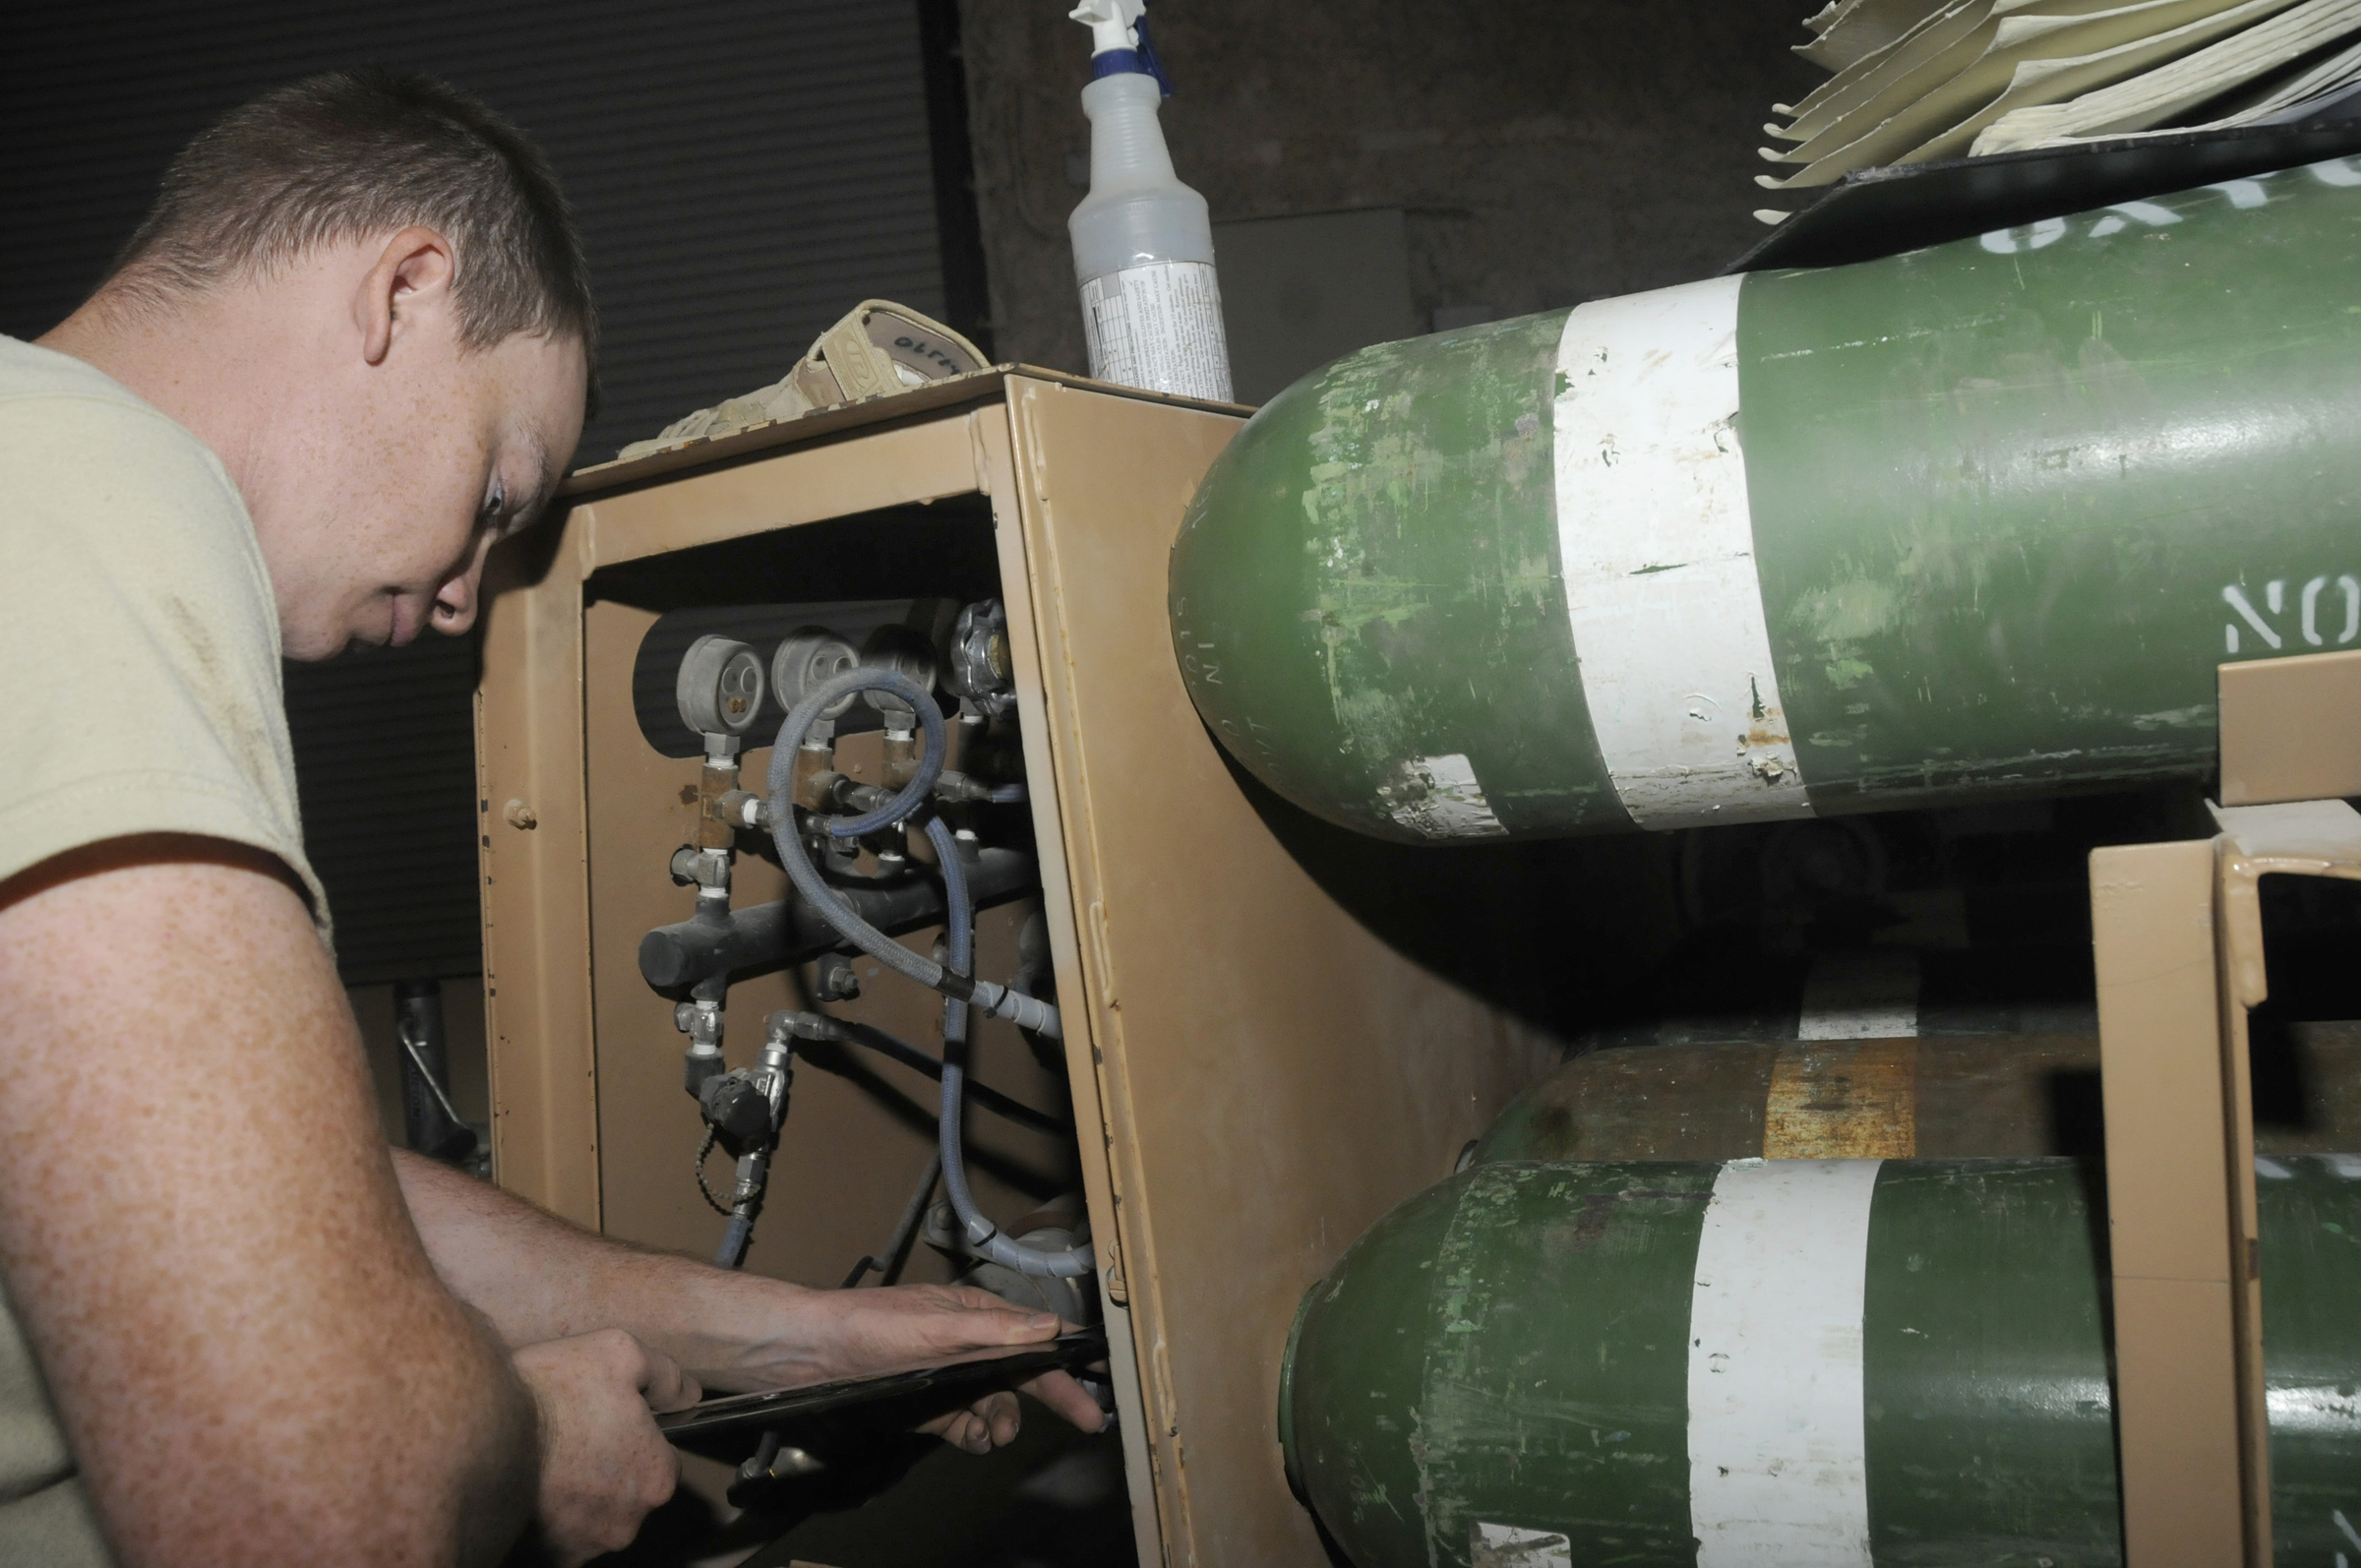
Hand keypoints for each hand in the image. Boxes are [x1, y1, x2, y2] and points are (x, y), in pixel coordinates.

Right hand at [512, 1329, 701, 1565]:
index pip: (661, 1460)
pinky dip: (550, 1519)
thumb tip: (687, 1394)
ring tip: (546, 1464)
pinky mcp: (549, 1558)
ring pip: (593, 1517)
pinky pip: (560, 1539)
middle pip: (627, 1493)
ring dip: (578, 1497)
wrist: (477, 1437)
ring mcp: (586, 1548)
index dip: (636, 1437)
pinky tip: (532, 1490)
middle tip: (572, 1439)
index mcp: (656, 1478)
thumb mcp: (620, 1353)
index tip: (606, 1421)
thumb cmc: (553, 1394)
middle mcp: (628, 1524)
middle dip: (608, 1470)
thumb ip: (664, 1375)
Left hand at [745, 1283, 1106, 1451]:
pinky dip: (976, 1435)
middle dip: (1058, 1396)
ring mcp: (952, 1378)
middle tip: (1089, 1420)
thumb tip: (1051, 1328)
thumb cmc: (872, 1327)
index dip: (1074, 1352)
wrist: (813, 1355)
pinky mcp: (931, 1408)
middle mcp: (972, 1346)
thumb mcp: (937, 1327)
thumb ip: (994, 1331)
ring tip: (998, 1433)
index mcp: (979, 1316)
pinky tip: (973, 1439)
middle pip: (1028, 1374)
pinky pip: (968, 1425)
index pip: (1039, 1334)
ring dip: (1006, 1420)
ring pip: (999, 1404)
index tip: (1106, 1369)